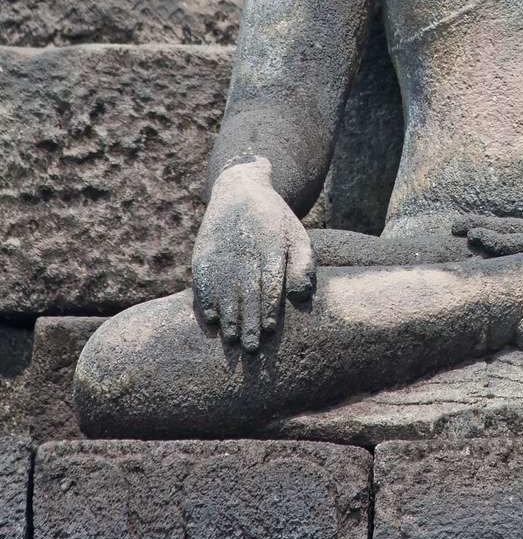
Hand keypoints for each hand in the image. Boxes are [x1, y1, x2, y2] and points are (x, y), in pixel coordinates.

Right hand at [192, 160, 315, 350]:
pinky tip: (213, 320)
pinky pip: (202, 280)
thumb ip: (305, 265)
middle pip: (245, 287)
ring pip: (223, 287)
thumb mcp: (298, 236)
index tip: (270, 329)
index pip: (270, 278)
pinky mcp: (203, 251)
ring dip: (227, 315)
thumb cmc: (277, 223)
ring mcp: (221, 248)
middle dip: (248, 319)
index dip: (268, 304)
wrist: (240, 190)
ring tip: (231, 340)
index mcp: (271, 240)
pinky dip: (206, 300)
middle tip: (251, 348)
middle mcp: (244, 244)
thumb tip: (300, 297)